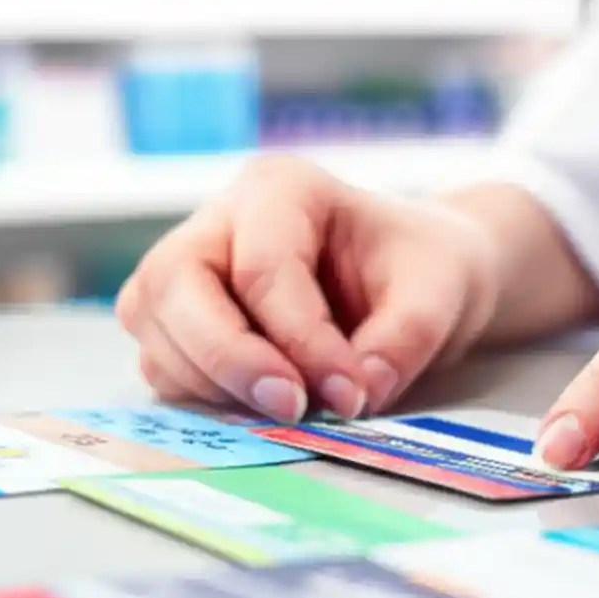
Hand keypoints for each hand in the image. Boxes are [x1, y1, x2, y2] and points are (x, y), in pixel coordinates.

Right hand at [116, 156, 501, 421]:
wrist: (413, 278)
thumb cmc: (421, 268)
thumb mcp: (441, 293)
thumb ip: (405, 340)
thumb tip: (360, 392)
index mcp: (284, 188)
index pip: (263, 267)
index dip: (302, 341)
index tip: (350, 396)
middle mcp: (220, 219)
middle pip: (176, 283)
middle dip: (228, 358)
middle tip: (293, 410)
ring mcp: (189, 267)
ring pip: (156, 326)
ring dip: (213, 382)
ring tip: (291, 410)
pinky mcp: (179, 318)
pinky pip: (161, 361)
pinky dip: (203, 393)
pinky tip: (261, 406)